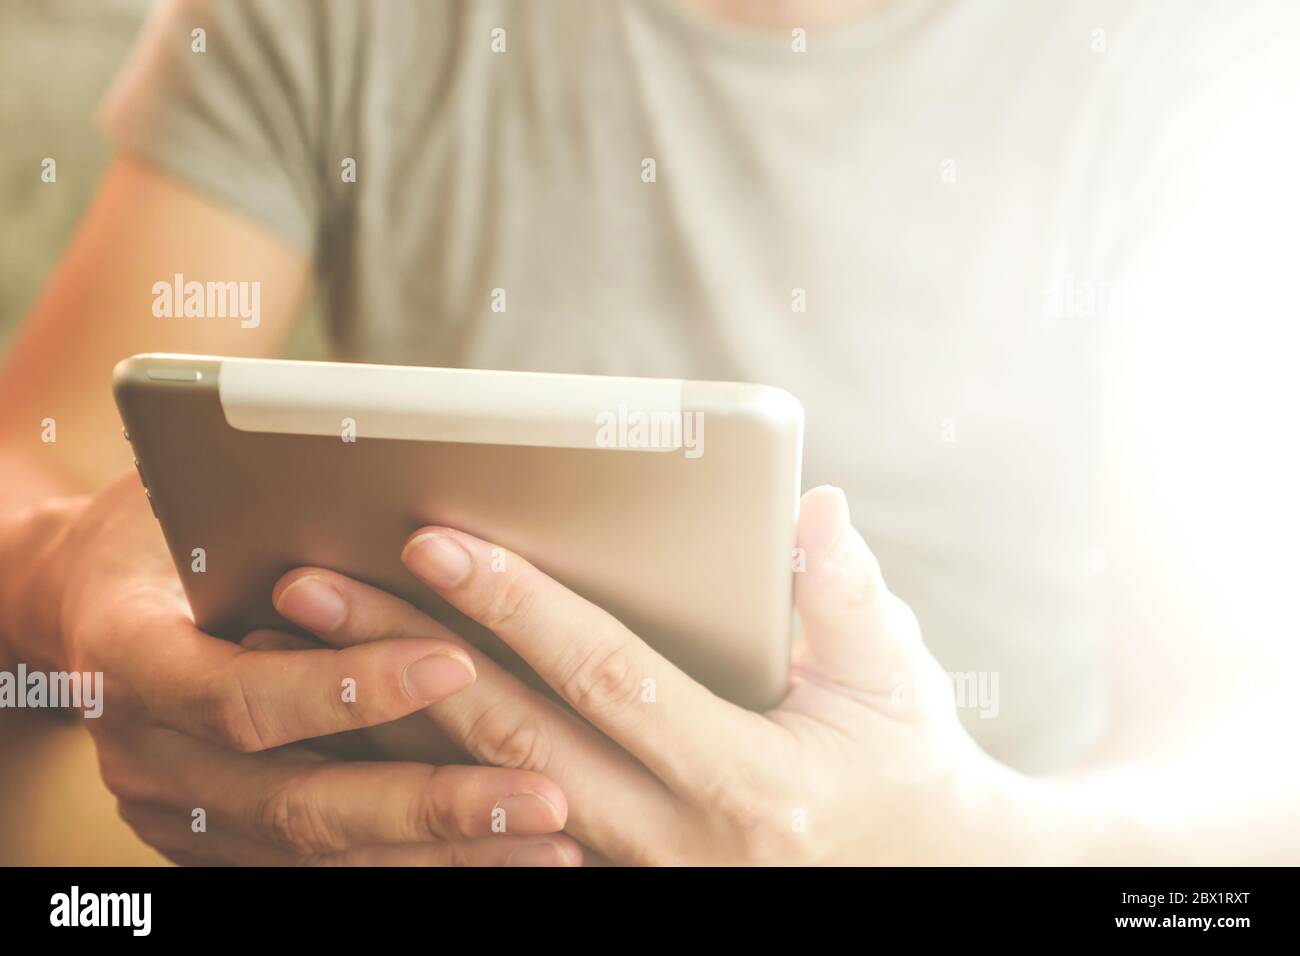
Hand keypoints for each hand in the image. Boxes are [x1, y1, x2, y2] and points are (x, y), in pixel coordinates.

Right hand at [4, 472, 578, 865]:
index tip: (455, 663)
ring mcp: (177, 814)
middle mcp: (144, 755)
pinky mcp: (216, 841)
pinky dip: (410, 863)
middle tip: (541, 795)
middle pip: (295, 803)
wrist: (87, 600)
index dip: (346, 689)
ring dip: (441, 855)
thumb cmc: (164, 528)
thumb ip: (279, 520)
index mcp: (126, 658)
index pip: (238, 697)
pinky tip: (498, 855)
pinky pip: (319, 867)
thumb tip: (417, 512)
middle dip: (429, 806)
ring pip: (318, 854)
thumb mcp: (199, 500)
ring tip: (551, 842)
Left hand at [274, 485, 1054, 864]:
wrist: (918, 877)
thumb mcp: (897, 682)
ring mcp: (633, 884)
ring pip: (481, 799)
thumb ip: (848, 597)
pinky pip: (492, 846)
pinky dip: (420, 787)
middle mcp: (675, 848)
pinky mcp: (610, 892)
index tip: (437, 539)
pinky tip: (358, 733)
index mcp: (746, 784)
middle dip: (406, 659)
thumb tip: (814, 508)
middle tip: (310, 588)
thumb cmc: (904, 768)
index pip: (610, 680)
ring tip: (305, 650)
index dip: (521, 608)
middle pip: (512, 743)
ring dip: (387, 721)